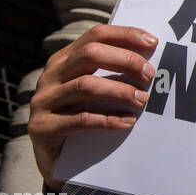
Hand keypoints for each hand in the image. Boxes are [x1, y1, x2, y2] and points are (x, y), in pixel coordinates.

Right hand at [29, 24, 158, 190]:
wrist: (54, 160)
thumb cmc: (82, 117)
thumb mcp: (95, 91)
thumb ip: (112, 73)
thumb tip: (152, 62)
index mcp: (64, 60)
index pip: (95, 35)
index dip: (125, 35)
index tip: (153, 42)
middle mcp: (51, 76)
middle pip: (90, 54)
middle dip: (125, 61)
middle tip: (150, 74)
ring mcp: (44, 100)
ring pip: (85, 86)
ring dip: (120, 91)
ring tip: (142, 100)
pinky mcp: (42, 126)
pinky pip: (80, 119)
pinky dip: (108, 119)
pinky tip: (128, 121)